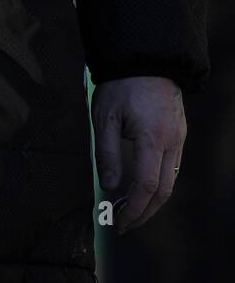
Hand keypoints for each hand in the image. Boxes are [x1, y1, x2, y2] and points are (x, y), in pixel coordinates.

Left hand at [91, 76, 184, 233]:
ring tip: (131, 210)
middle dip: (144, 213)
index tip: (118, 222)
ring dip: (152, 200)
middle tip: (124, 224)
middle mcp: (171, 142)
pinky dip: (159, 182)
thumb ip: (106, 154)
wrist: (145, 58)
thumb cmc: (121, 85)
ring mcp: (179, 137)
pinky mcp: (179, 132)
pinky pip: (172, 165)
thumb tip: (109, 187)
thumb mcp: (104, 117)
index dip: (133, 209)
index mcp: (152, 138)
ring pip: (171, 180)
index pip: (146, 186)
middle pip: (163, 190)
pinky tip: (143, 186)